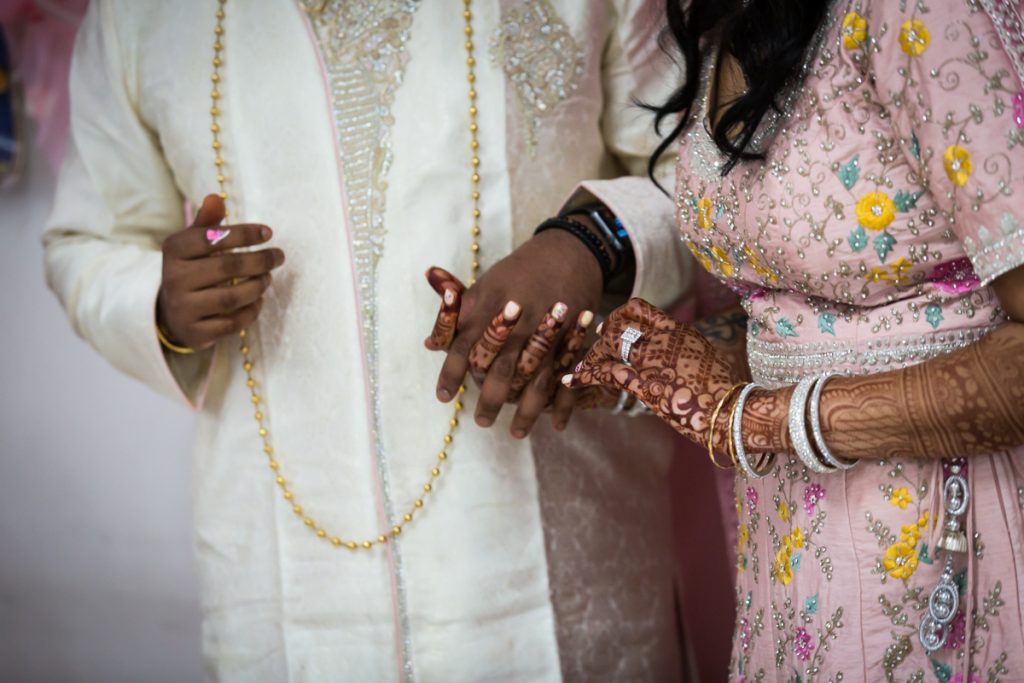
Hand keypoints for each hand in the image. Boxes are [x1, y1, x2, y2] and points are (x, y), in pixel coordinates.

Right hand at [157, 194, 284, 350]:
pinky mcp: (195, 332)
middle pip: (227, 267)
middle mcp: (174, 279)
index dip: (244, 234)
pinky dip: (252, 311)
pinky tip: (259, 300)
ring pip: (232, 297)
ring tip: (269, 278)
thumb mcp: (193, 244)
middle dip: (260, 260)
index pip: (211, 238)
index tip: (268, 233)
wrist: (173, 313)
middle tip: (279, 256)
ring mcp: (183, 308)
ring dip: (259, 286)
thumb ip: (207, 223)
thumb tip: (216, 197)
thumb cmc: (192, 269)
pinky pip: (233, 322)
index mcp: (174, 250)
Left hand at [428, 228, 602, 436]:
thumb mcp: (484, 286)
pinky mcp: (576, 336)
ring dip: (527, 411)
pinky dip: (564, 403)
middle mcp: (520, 320)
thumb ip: (456, 317)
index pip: (464, 346)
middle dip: (491, 399)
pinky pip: (570, 376)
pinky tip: (557, 425)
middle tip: (481, 422)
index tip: (442, 397)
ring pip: (537, 378)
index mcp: (491, 306)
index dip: (452, 373)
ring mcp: (551, 330)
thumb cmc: (518, 272)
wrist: (568, 251)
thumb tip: (429, 345)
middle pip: (502, 367)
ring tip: (516, 434)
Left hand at [563, 298, 740, 446]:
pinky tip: (570, 381)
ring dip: (590, 356)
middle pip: (618, 327)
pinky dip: (584, 376)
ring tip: (579, 365)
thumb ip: (687, 350)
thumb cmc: (723, 390)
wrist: (731, 412)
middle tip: (592, 345)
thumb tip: (682, 352)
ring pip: (609, 347)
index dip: (618, 316)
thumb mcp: (706, 358)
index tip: (607, 326)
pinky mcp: (644, 383)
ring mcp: (652, 360)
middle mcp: (661, 339)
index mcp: (677, 330)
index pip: (639, 310)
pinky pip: (606, 373)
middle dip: (601, 337)